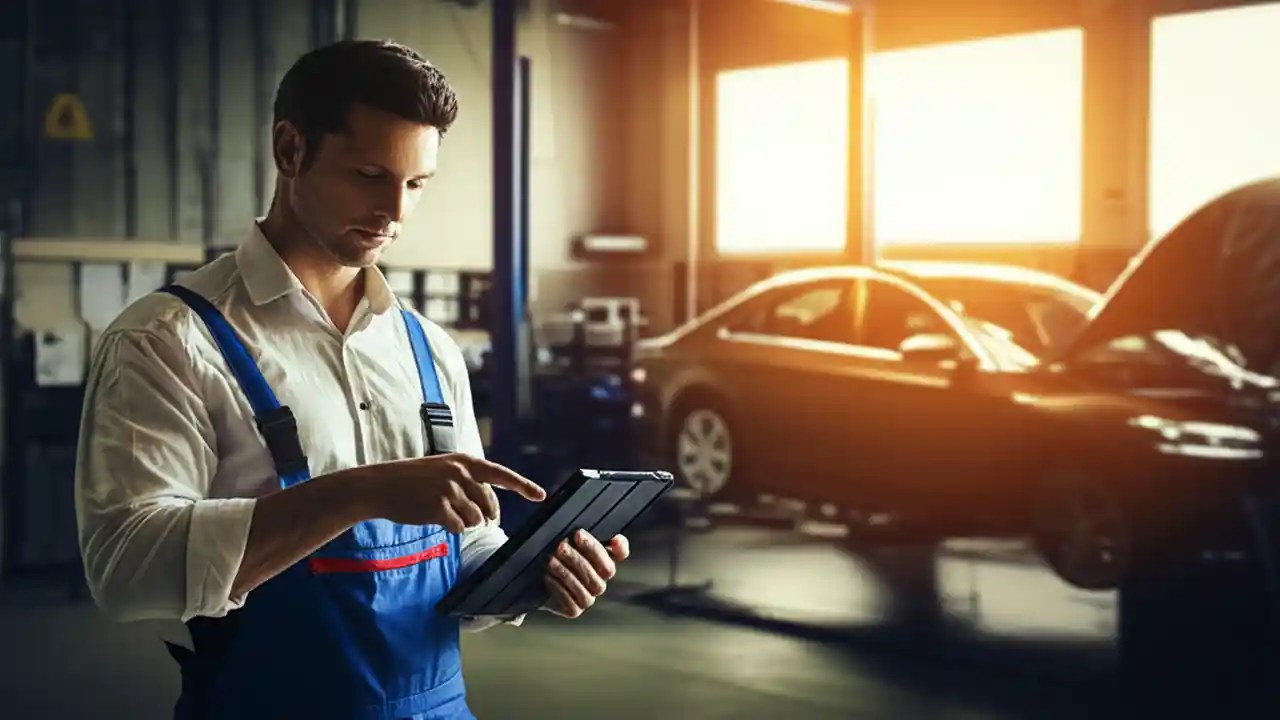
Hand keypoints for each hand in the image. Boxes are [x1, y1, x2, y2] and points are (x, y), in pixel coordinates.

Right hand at [367, 453, 545, 531]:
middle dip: (484, 515)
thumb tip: (490, 510)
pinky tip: (434, 517)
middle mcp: (461, 473)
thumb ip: (468, 482)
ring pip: (476, 519)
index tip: (541, 496)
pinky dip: (450, 528)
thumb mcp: (443, 469)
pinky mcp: (439, 507)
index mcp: (464, 461)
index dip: (524, 486)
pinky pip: (458, 528)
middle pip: (490, 505)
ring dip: (464, 522)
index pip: (501, 474)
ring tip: (443, 512)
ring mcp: (450, 490)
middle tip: (466, 515)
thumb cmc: (412, 479)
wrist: (379, 485)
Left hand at [542, 530, 630, 617]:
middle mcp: (599, 581)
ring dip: (567, 573)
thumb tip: (596, 535)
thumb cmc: (554, 555)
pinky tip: (548, 578)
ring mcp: (588, 597)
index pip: (621, 553)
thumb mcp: (566, 541)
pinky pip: (571, 604)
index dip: (620, 547)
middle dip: (580, 558)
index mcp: (603, 560)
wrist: (532, 578)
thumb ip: (581, 535)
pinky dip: (559, 590)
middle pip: (601, 573)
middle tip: (561, 547)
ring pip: (587, 588)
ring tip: (551, 561)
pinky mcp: (574, 610)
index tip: (608, 538)